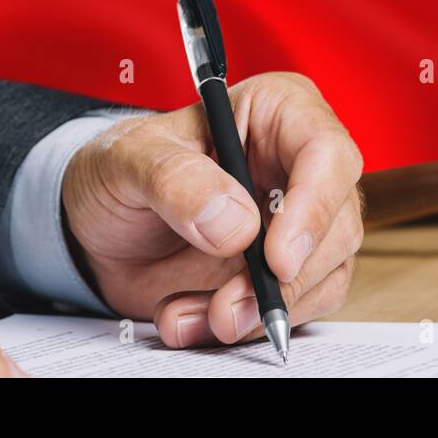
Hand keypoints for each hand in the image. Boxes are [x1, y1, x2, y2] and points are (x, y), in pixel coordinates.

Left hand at [62, 72, 363, 347]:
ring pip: (325, 274)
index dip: (314, 208)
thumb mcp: (127, 159)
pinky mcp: (288, 269)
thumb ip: (174, 179)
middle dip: (284, 279)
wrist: (100, 225)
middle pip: (337, 224)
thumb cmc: (121, 168)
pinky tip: (194, 318)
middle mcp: (300, 164)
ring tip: (192, 315)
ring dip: (261, 310)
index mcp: (277, 111)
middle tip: (226, 308)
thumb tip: (236, 224)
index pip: (327, 152)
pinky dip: (249, 326)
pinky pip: (297, 307)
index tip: (275, 259)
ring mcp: (300, 221)